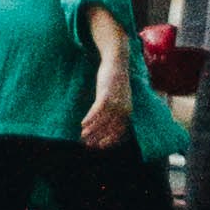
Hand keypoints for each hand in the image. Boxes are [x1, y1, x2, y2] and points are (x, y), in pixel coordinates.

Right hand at [78, 34, 133, 150]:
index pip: (119, 133)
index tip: (99, 147)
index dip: (108, 141)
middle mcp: (123, 110)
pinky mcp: (105, 95)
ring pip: (102, 122)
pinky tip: (81, 124)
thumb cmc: (116, 80)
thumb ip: (117, 110)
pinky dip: (89, 119)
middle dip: (98, 138)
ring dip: (91, 131)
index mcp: (128, 112)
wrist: (117, 62)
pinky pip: (96, 111)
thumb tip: (108, 122)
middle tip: (87, 145)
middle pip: (109, 130)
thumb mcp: (120, 97)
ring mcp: (115, 103)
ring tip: (82, 136)